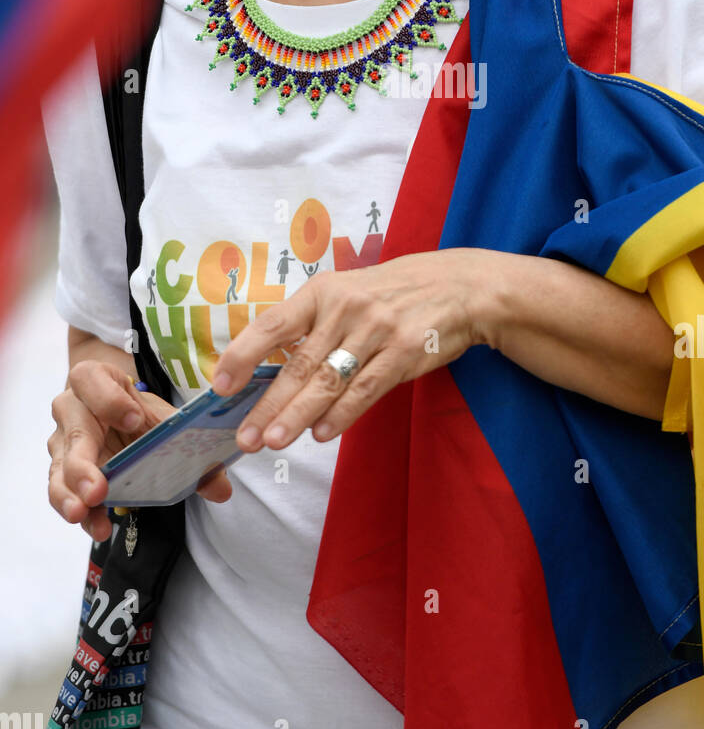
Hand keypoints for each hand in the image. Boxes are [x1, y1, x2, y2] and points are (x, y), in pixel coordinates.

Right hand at [48, 360, 232, 542]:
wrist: (119, 416)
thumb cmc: (137, 411)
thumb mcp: (162, 418)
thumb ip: (191, 444)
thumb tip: (220, 488)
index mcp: (94, 380)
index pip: (89, 380)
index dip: (109, 399)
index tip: (135, 418)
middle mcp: (70, 409)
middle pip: (72, 434)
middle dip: (83, 465)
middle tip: (98, 490)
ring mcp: (62, 443)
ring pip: (60, 470)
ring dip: (71, 495)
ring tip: (84, 513)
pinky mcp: (62, 472)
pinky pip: (64, 493)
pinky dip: (82, 512)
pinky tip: (97, 526)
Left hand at [210, 249, 490, 450]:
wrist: (457, 286)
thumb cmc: (391, 293)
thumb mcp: (348, 292)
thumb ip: (313, 326)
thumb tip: (268, 372)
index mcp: (323, 291)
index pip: (273, 325)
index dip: (243, 355)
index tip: (220, 386)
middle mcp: (346, 308)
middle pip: (300, 364)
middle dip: (269, 404)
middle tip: (246, 436)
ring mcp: (376, 330)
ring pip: (329, 381)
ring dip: (299, 415)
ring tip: (274, 441)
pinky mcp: (404, 352)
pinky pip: (366, 389)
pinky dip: (343, 414)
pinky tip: (322, 434)